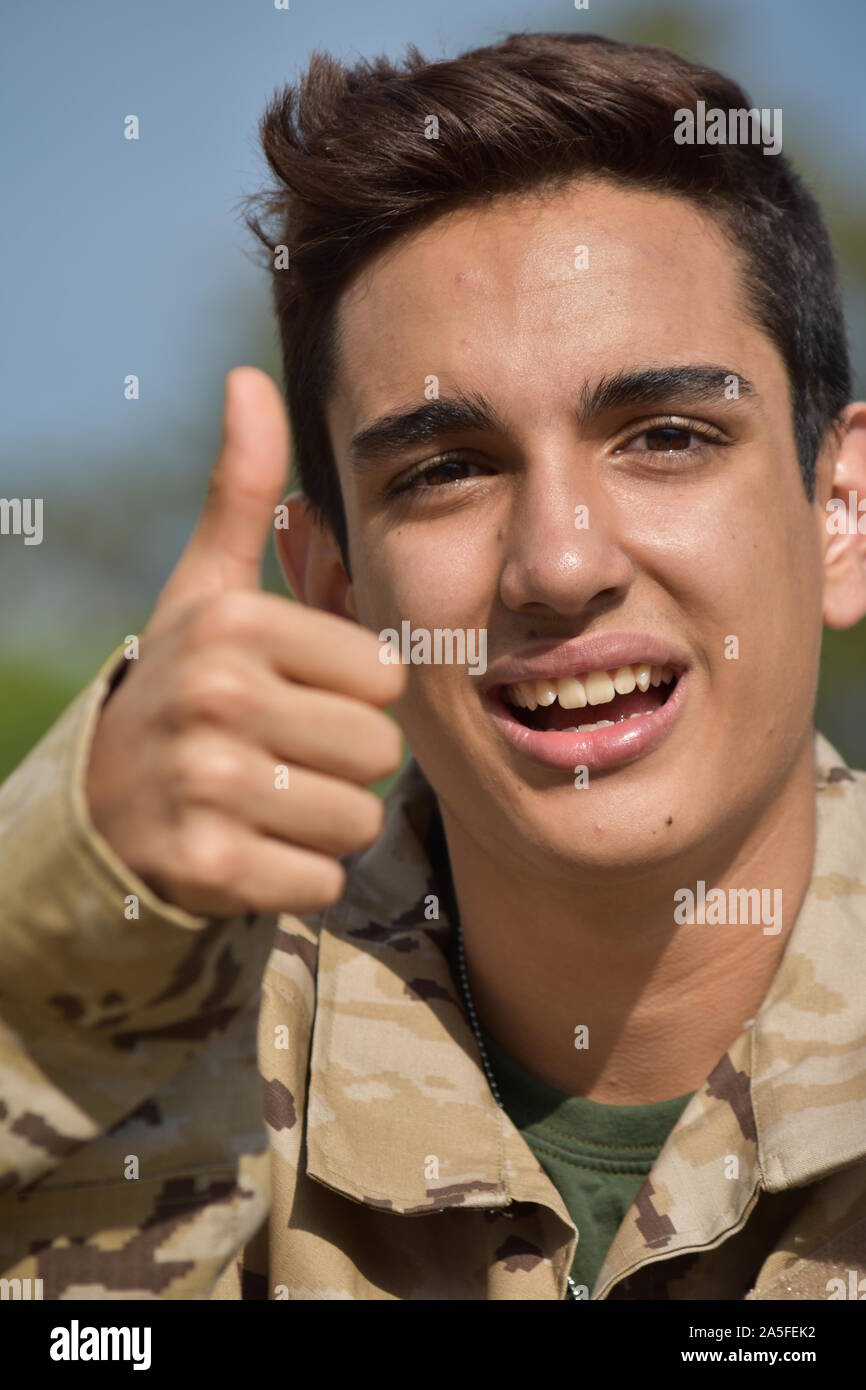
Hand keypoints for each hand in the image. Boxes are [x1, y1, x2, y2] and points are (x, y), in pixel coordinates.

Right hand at [85, 367, 404, 915]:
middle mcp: (215, 697)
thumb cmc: (186, 685)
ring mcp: (204, 785)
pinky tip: (249, 849)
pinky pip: (321, 881)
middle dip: (340, 764)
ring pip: (356, 820)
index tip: (292, 697)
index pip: (384, 678)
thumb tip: (248, 375)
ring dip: (322, 823)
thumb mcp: (207, 590)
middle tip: (278, 755)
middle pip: (377, 751)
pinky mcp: (204, 866)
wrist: (102, 803)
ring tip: (264, 801)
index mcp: (234, 623)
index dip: (349, 697)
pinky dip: (297, 876)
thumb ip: (241, 490)